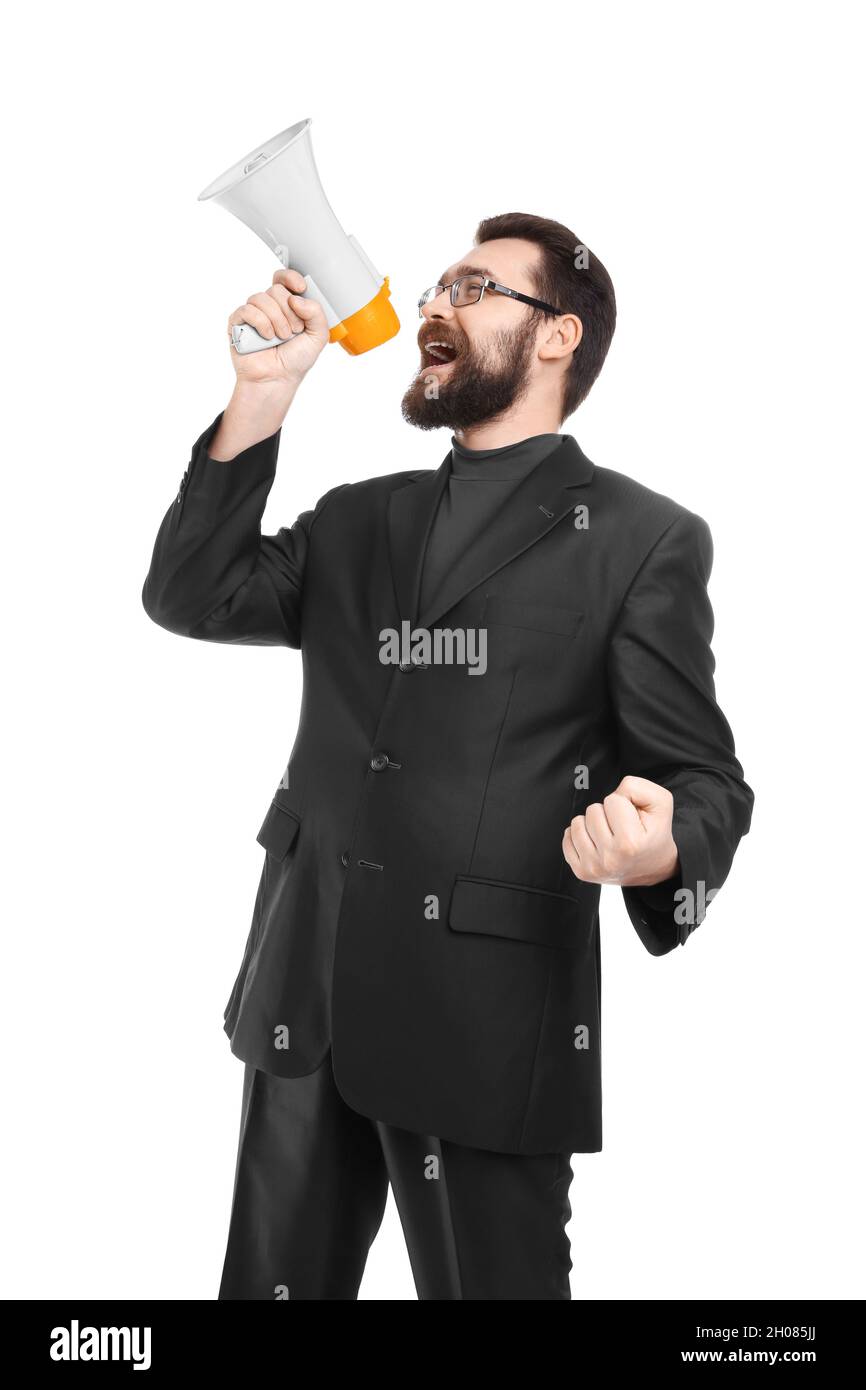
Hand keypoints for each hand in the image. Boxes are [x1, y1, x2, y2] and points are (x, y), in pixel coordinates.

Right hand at [227, 267, 329, 385]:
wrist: (277, 380)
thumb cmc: (295, 360)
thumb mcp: (317, 336)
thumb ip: (317, 313)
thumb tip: (296, 298)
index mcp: (288, 305)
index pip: (285, 278)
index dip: (291, 277)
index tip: (301, 288)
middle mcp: (270, 306)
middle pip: (276, 289)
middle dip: (289, 311)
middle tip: (293, 331)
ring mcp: (253, 313)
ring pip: (262, 298)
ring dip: (276, 320)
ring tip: (280, 338)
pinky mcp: (238, 322)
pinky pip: (247, 310)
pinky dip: (261, 323)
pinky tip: (266, 337)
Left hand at [562, 776, 678, 886]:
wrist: (654, 868)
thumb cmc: (655, 832)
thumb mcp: (660, 803)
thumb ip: (637, 787)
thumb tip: (614, 792)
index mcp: (630, 843)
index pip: (613, 800)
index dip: (624, 803)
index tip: (633, 818)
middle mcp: (610, 859)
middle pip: (593, 810)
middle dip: (607, 813)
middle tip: (621, 827)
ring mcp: (594, 868)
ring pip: (577, 823)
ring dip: (592, 823)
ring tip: (609, 834)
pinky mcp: (582, 872)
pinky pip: (567, 838)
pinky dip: (580, 835)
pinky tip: (596, 842)